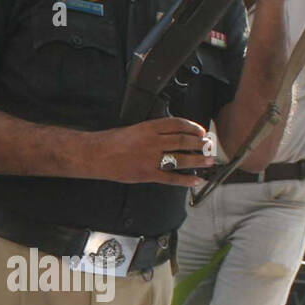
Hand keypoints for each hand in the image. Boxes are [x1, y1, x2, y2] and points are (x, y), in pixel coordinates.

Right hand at [91, 117, 215, 186]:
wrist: (96, 155)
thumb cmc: (111, 142)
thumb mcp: (133, 129)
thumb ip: (151, 132)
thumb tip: (169, 136)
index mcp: (149, 127)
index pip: (177, 124)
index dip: (192, 127)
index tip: (200, 131)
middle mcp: (152, 141)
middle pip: (182, 140)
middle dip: (199, 143)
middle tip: (209, 145)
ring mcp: (150, 158)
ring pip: (180, 158)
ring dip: (197, 160)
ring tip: (208, 161)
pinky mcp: (147, 174)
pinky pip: (170, 178)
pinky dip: (185, 180)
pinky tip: (195, 180)